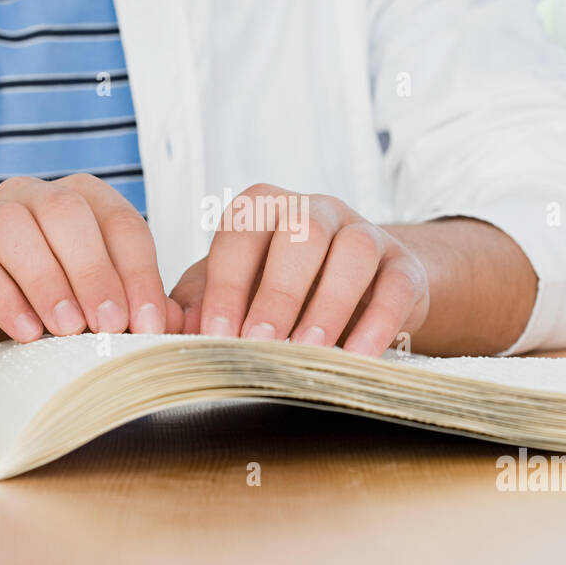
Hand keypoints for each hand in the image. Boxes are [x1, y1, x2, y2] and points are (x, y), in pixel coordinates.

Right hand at [0, 174, 182, 364]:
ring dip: (48, 280)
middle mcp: (33, 198)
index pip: (122, 223)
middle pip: (69, 213)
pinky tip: (26, 332)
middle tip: (109, 327)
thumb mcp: (94, 309)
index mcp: (81, 202)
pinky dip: (5, 297)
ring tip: (67, 330)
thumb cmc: (42, 309)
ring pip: (17, 228)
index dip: (140, 273)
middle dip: (96, 273)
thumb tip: (177, 325)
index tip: (148, 325)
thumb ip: (134, 308)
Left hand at [170, 184, 428, 355]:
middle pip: (301, 233)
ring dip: (329, 303)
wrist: (357, 288)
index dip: (228, 283)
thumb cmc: (275, 287)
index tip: (217, 334)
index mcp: (265, 210)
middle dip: (279, 293)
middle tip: (262, 345)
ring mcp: (365, 233)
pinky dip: (380, 319)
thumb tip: (162, 326)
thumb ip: (195, 304)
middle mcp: (315, 211)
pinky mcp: (403, 265)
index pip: (242, 232)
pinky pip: (397, 283)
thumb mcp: (229, 290)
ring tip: (310, 350)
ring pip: (353, 251)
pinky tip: (360, 354)